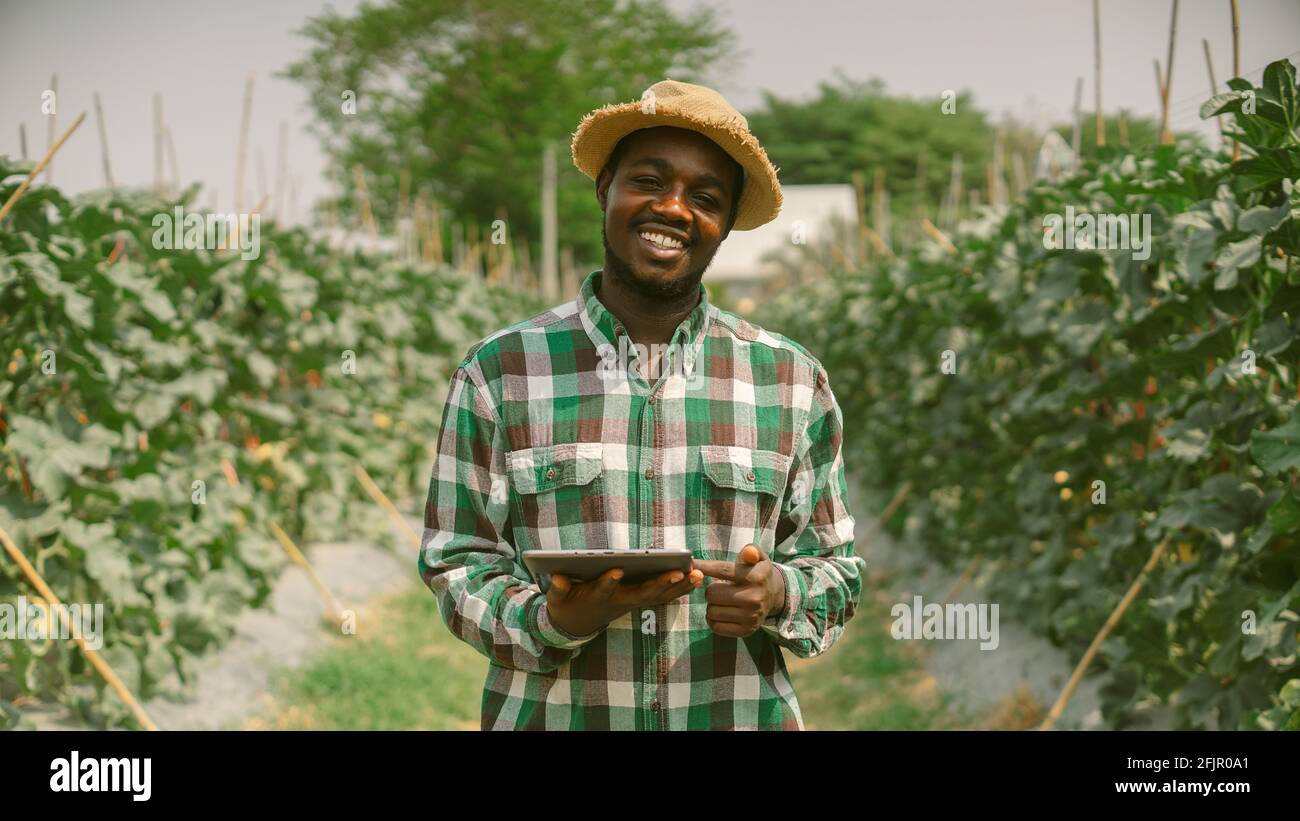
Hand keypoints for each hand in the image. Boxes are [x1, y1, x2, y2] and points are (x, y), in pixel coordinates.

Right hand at [545, 564, 703, 637]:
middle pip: (642, 594)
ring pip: (658, 596)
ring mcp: (631, 603)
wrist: (577, 624)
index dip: (609, 581)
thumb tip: (555, 576)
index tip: (617, 570)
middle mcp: (619, 602)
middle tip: (680, 572)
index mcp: (596, 598)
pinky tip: (696, 577)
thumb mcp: (557, 598)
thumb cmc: (567, 605)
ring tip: (698, 574)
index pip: (604, 590)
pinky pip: (663, 596)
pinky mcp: (639, 601)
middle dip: (661, 583)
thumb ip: (557, 589)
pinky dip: (680, 588)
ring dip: (679, 587)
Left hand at [694, 544, 784, 637]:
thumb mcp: (759, 558)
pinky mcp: (745, 630)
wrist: (774, 597)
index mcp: (755, 577)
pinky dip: (713, 620)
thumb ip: (751, 550)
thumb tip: (748, 552)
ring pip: (711, 611)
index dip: (703, 567)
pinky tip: (721, 612)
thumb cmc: (758, 573)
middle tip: (719, 588)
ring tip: (722, 600)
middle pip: (712, 593)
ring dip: (712, 605)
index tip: (690, 564)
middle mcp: (753, 598)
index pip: (722, 571)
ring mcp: (750, 616)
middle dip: (711, 590)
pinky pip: (716, 627)